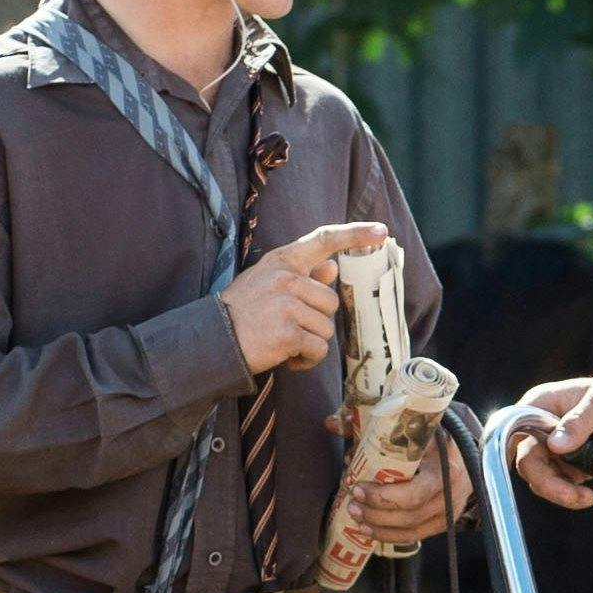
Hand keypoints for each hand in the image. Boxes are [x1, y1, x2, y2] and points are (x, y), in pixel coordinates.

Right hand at [223, 220, 387, 375]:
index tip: (381, 231)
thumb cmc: (241, 313)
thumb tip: (332, 267)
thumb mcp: (267, 283)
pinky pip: (317, 349)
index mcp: (282, 260)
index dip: (355, 234)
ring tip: (283, 343)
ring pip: (326, 328)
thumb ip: (301, 275)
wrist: (210, 341)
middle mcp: (286, 277)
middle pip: (331, 302)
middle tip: (289, 329)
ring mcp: (286, 304)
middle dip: (316, 322)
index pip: (323, 239)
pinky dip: (306, 360)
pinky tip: (286, 357)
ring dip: (310, 343)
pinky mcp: (287, 332)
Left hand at [335, 438, 469, 555]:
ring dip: (379, 526)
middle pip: (411, 511)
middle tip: (352, 503)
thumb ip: (370, 425)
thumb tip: (330, 423)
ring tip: (355, 516)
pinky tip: (369, 530)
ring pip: (412, 527)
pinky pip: (415, 536)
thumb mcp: (408, 426)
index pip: (415, 490)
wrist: (464, 450)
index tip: (357, 485)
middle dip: (376, 510)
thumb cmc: (431, 435)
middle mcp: (451, 488)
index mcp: (444, 462)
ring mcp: (450, 508)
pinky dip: (390, 535)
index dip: (383, 495)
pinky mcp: (444, 521)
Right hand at [508, 374, 592, 510]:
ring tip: (586, 497)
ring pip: (539, 476)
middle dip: (546, 482)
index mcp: (542, 403)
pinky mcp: (566, 465)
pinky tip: (587, 496)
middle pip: (526, 459)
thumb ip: (579, 421)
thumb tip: (554, 445)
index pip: (514, 428)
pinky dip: (568, 494)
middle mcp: (541, 426)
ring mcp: (552, 447)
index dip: (517, 451)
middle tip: (571, 495)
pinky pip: (556, 484)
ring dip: (559, 492)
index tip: (535, 471)